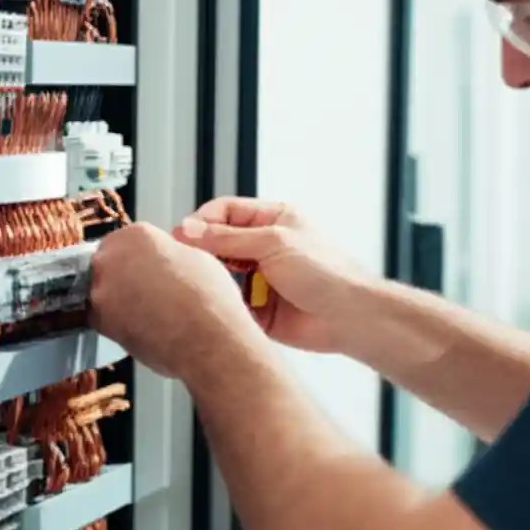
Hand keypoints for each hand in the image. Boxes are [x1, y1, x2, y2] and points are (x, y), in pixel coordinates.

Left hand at [89, 222, 264, 378]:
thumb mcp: (196, 258)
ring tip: (150, 313)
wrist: (207, 340)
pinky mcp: (99, 324)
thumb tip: (163, 263)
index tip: (156, 268)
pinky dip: (120, 323)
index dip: (145, 257)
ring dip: (121, 300)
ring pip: (105, 292)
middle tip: (151, 291)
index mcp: (134, 234)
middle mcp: (109, 258)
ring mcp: (100, 292)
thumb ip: (168, 255)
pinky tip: (145, 329)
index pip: (130, 240)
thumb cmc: (210, 297)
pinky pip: (105, 319)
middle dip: (127, 276)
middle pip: (112, 263)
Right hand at [175, 198, 370, 351]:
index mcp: (274, 220)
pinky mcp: (258, 308)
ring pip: (221, 274)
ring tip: (202, 282)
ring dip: (212, 278)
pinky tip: (215, 304)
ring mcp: (261, 277)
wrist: (347, 317)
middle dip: (203, 251)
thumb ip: (228, 237)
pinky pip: (230, 302)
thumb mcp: (273, 243)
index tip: (182, 235)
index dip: (203, 221)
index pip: (227, 211)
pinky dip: (222, 303)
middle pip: (219, 242)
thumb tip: (188, 228)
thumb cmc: (325, 272)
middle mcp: (265, 246)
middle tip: (185, 260)